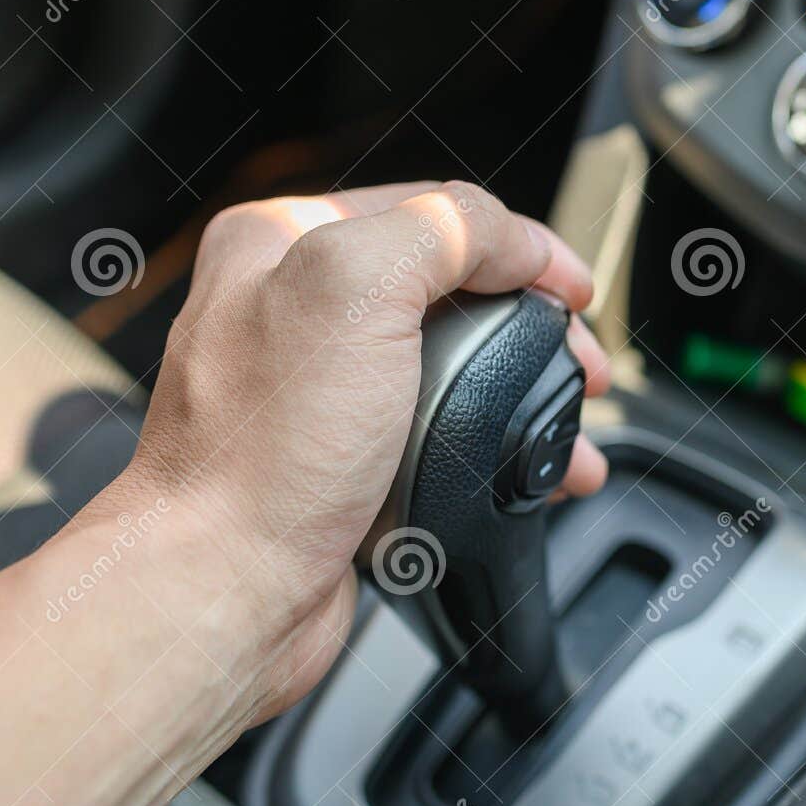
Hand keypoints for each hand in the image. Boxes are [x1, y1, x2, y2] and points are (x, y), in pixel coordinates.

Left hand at [99, 181, 610, 722]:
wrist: (225, 594)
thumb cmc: (262, 456)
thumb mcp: (356, 289)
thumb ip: (442, 231)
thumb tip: (511, 242)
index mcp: (280, 242)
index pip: (430, 212)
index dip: (518, 245)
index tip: (572, 288)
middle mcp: (290, 310)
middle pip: (448, 292)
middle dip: (531, 326)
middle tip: (579, 363)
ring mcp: (315, 392)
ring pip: (449, 370)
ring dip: (524, 393)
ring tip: (571, 429)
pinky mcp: (339, 464)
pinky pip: (434, 438)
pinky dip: (491, 451)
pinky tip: (530, 472)